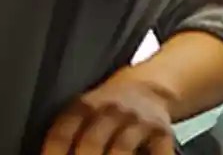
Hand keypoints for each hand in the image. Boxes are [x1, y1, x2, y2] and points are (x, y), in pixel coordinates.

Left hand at [42, 69, 177, 154]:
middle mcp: (112, 111)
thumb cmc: (107, 109)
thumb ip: (67, 133)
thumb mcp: (84, 109)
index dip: (53, 154)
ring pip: (121, 148)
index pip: (62, 134)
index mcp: (84, 106)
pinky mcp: (162, 131)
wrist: (150, 88)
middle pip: (91, 143)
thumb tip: (46, 154)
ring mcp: (137, 121)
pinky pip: (157, 152)